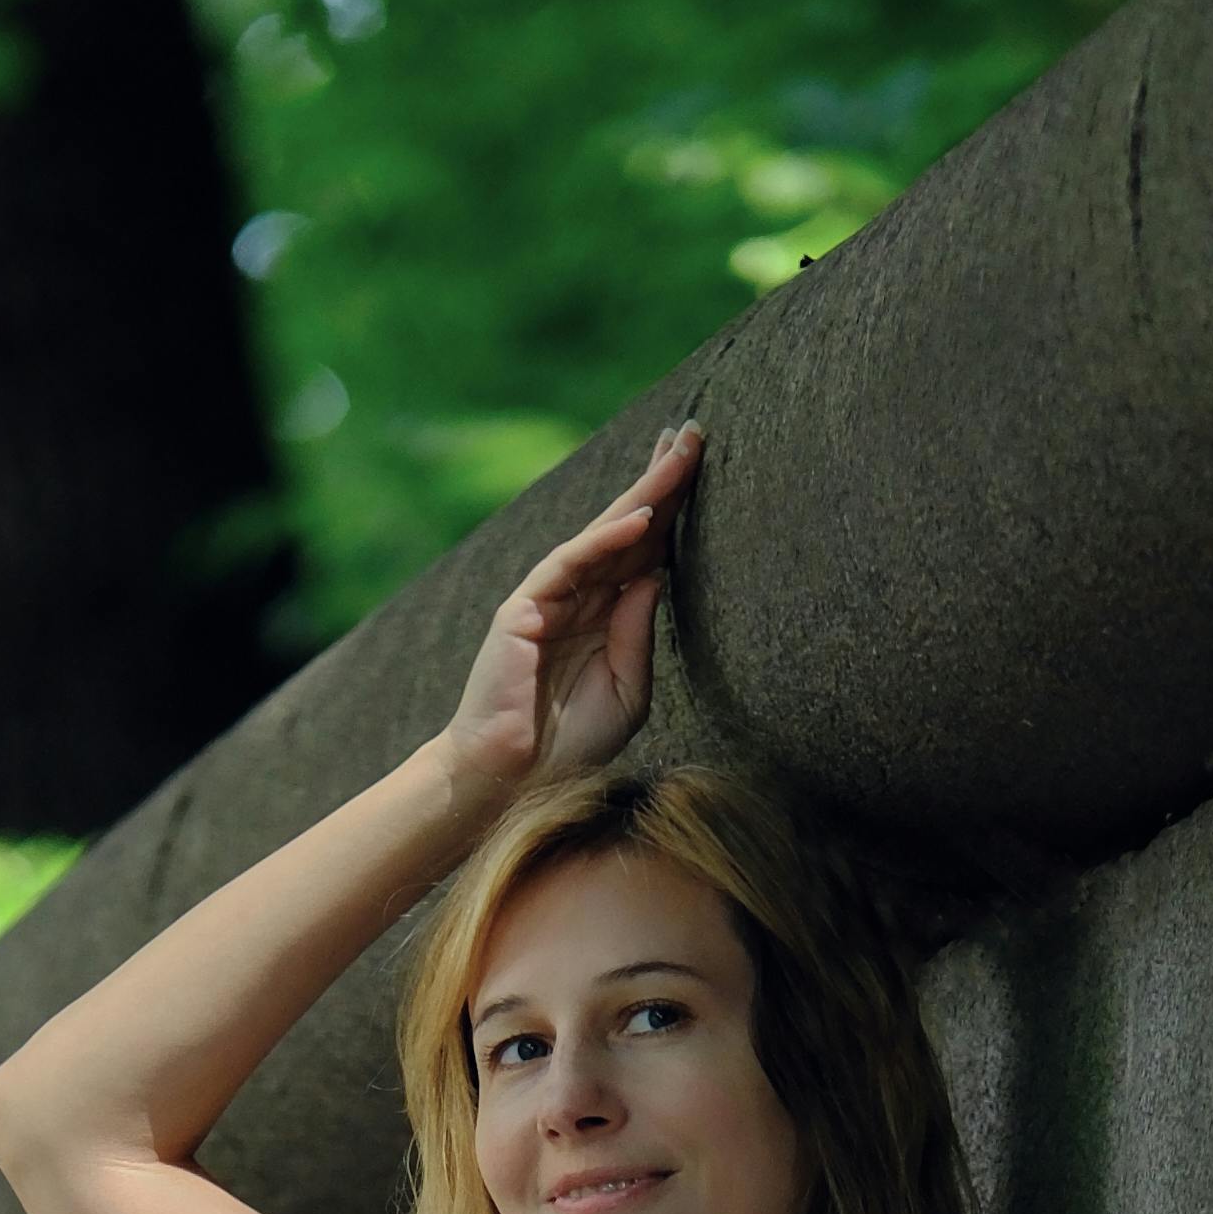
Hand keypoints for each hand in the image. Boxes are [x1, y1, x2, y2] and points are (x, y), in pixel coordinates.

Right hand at [437, 428, 699, 813]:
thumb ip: (640, 637)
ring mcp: (550, 599)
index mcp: (607, 615)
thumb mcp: (627, 692)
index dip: (673, 507)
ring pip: (603, 534)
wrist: (512, 781)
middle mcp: (581, 597)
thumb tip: (656, 575)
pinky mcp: (524, 609)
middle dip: (662, 480)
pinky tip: (639, 517)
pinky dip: (604, 540)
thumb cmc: (568, 746)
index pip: (645, 549)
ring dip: (643, 494)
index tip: (700, 463)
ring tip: (678, 456)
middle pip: (629, 527)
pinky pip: (569, 564)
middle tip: (696, 432)